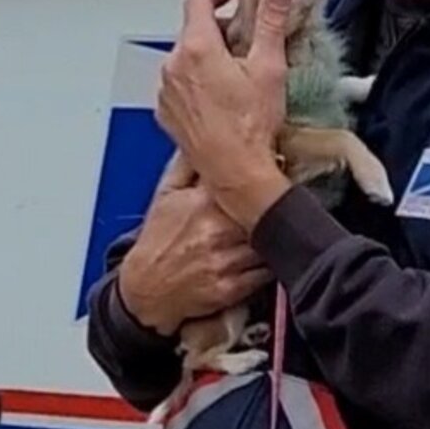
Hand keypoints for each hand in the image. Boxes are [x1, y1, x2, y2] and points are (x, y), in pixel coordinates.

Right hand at [118, 168, 271, 338]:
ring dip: (278, 237)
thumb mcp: (165, 194)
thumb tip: (206, 138)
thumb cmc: (157, 242)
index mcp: (203, 202)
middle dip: (277, 208)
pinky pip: (267, 273)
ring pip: (271, 243)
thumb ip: (187, 163)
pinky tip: (271, 255)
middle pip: (267, 213)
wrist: (145, 289)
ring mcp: (225, 261)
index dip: (268, 178)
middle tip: (284, 204)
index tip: (276, 175)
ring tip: (280, 229)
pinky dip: (273, 264)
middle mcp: (215, 231)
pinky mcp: (232, 288)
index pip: (249, 182)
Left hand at [155, 0, 292, 231]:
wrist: (235, 172)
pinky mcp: (166, 112)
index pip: (198, 1)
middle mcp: (174, 66)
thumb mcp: (269, 68)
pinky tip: (219, 97)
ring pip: (183, 58)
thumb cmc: (250, 128)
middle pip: (191, 31)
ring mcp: (167, 91)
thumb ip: (271, 23)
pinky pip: (178, 85)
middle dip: (217, 30)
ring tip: (233, 74)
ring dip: (205, 57)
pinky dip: (194, 82)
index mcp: (198, 48)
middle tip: (242, 42)